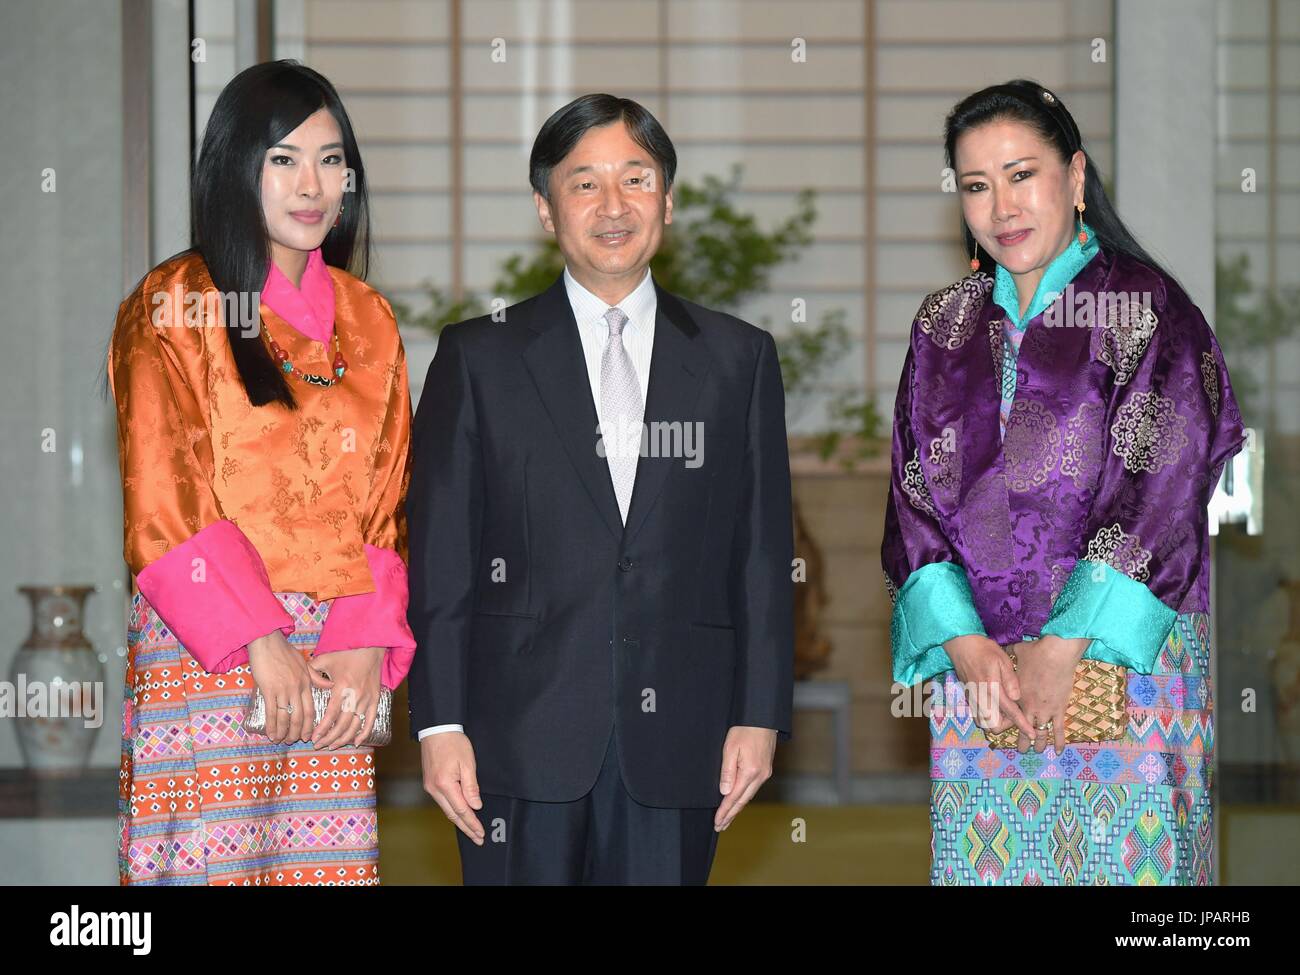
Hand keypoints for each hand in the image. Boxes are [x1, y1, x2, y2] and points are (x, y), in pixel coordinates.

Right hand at [247, 630, 332, 742]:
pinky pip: (271, 712)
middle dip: (297, 732)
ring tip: (280, 740)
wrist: (267, 641)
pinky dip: (271, 726)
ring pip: (286, 717)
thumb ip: (316, 677)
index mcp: (306, 683)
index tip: (308, 735)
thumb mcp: (304, 663)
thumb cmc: (284, 651)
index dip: (309, 725)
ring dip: (283, 732)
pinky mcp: (268, 689)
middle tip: (293, 741)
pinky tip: (270, 734)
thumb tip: (330, 685)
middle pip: (300, 717)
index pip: (311, 709)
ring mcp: (283, 690)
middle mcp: (296, 688)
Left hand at [308, 646, 383, 748]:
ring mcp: (367, 699)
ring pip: (355, 726)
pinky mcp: (375, 699)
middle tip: (319, 745)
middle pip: (342, 725)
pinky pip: (370, 721)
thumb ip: (311, 672)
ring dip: (343, 739)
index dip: (322, 729)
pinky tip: (356, 742)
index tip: (313, 738)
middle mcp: (355, 696)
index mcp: (342, 687)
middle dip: (329, 738)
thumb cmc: (346, 653)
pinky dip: (364, 733)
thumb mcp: (324, 658)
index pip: (331, 715)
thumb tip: (306, 687)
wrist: (370, 646)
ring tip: (332, 746)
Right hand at [420, 731, 484, 844]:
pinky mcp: (429, 783)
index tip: (481, 833)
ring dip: (460, 821)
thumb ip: (471, 787)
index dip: (472, 823)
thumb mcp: (468, 763)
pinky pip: (443, 802)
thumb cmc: (453, 742)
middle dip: (466, 828)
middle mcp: (434, 789)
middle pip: (453, 814)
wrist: (436, 729)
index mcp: (445, 784)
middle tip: (478, 839)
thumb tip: (476, 806)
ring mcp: (430, 787)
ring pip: (447, 810)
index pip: (462, 810)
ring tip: (471, 831)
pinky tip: (460, 815)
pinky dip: (453, 810)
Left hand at [715, 726, 776, 830]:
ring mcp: (765, 773)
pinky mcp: (766, 769)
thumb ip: (727, 771)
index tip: (717, 822)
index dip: (725, 811)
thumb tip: (725, 792)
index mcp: (750, 772)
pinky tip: (738, 801)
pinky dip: (743, 798)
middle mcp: (760, 776)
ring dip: (737, 808)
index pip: (734, 797)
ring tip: (727, 819)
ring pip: (748, 796)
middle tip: (720, 826)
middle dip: (730, 815)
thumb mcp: (730, 748)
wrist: (763, 718)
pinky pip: (753, 789)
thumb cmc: (745, 729)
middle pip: (743, 801)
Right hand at [944, 634, 1036, 740]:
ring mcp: (973, 699)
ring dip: (996, 722)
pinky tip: (994, 705)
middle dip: (1006, 725)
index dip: (1023, 725)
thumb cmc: (984, 650)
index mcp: (992, 689)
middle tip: (1014, 712)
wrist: (961, 645)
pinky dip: (987, 717)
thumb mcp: (1002, 660)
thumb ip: (1011, 680)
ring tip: (1004, 709)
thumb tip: (1017, 698)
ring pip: (984, 723)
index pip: (1011, 712)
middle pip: (994, 726)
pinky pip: (978, 716)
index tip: (1032, 735)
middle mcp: (981, 698)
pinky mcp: (968, 698)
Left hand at [1012, 635, 1090, 752]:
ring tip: (1036, 751)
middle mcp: (1029, 706)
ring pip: (1040, 733)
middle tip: (1020, 750)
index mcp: (1017, 694)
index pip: (1009, 714)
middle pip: (1023, 729)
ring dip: (1038, 744)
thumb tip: (1004, 646)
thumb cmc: (1035, 651)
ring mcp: (1045, 710)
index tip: (1004, 731)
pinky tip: (1058, 752)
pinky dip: (1059, 742)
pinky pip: (1059, 730)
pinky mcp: (1060, 709)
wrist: (1056, 653)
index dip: (1005, 723)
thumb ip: (1010, 654)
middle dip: (1021, 741)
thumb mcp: (1017, 651)